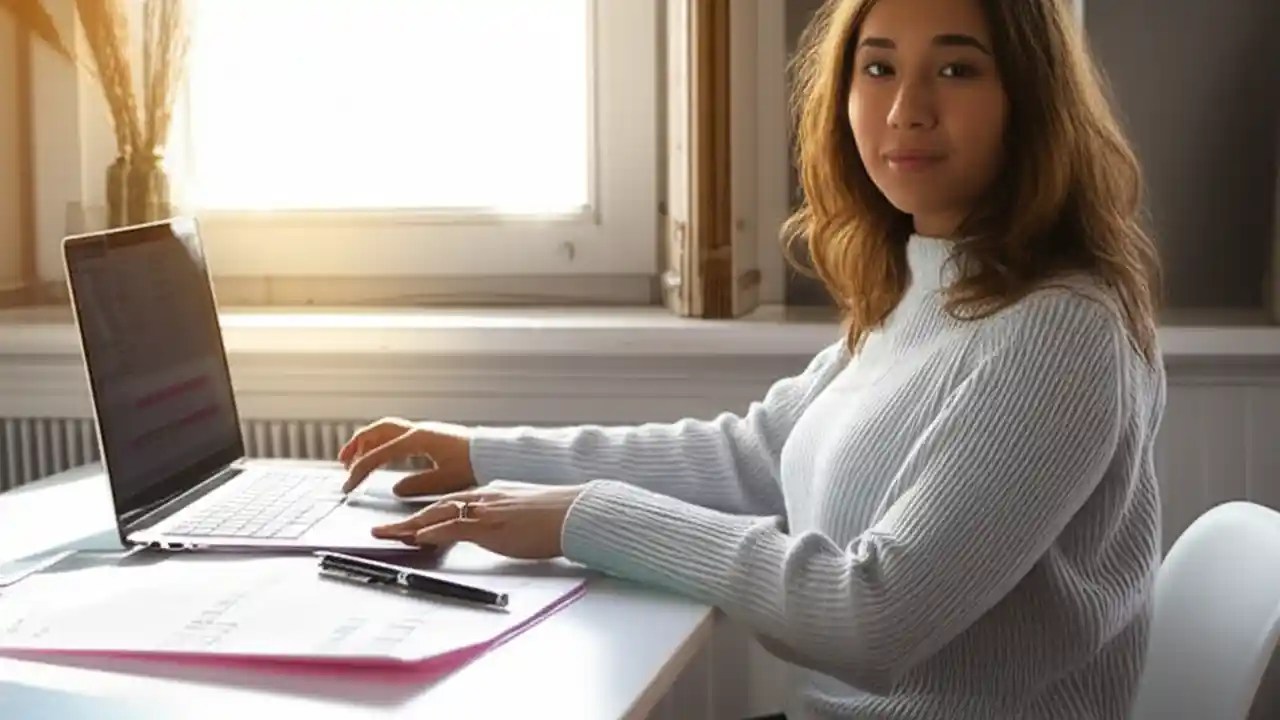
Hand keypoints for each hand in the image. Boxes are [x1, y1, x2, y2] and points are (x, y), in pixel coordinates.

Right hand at [338, 417, 474, 495]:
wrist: (494, 453)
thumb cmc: (474, 465)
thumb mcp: (445, 480)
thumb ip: (418, 484)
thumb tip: (396, 488)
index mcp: (417, 439)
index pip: (379, 453)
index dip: (360, 469)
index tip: (349, 484)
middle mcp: (418, 430)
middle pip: (377, 430)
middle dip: (357, 444)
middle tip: (343, 462)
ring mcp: (423, 430)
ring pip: (387, 429)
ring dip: (369, 441)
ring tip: (357, 458)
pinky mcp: (429, 435)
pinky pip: (399, 434)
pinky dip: (384, 442)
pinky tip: (383, 456)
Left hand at [371, 486, 587, 560]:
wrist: (573, 513)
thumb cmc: (554, 516)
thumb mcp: (521, 514)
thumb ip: (503, 519)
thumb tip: (498, 530)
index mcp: (489, 496)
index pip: (448, 504)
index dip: (423, 515)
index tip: (406, 525)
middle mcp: (482, 498)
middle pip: (435, 508)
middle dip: (404, 521)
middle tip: (380, 531)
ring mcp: (484, 511)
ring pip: (437, 516)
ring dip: (407, 527)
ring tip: (384, 535)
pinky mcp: (490, 526)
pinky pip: (455, 528)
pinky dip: (434, 532)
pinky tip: (418, 537)